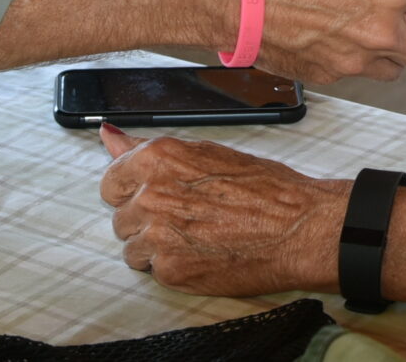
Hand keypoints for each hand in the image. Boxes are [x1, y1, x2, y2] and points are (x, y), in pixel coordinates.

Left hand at [99, 125, 345, 296]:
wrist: (297, 228)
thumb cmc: (263, 188)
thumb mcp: (205, 153)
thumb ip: (148, 148)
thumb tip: (108, 134)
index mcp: (158, 159)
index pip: (110, 180)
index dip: (131, 190)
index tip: (149, 195)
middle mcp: (151, 196)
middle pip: (120, 217)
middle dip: (145, 220)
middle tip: (184, 217)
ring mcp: (158, 236)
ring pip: (132, 248)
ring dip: (155, 247)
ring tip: (194, 237)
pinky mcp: (170, 271)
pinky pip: (153, 271)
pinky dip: (173, 267)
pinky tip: (201, 254)